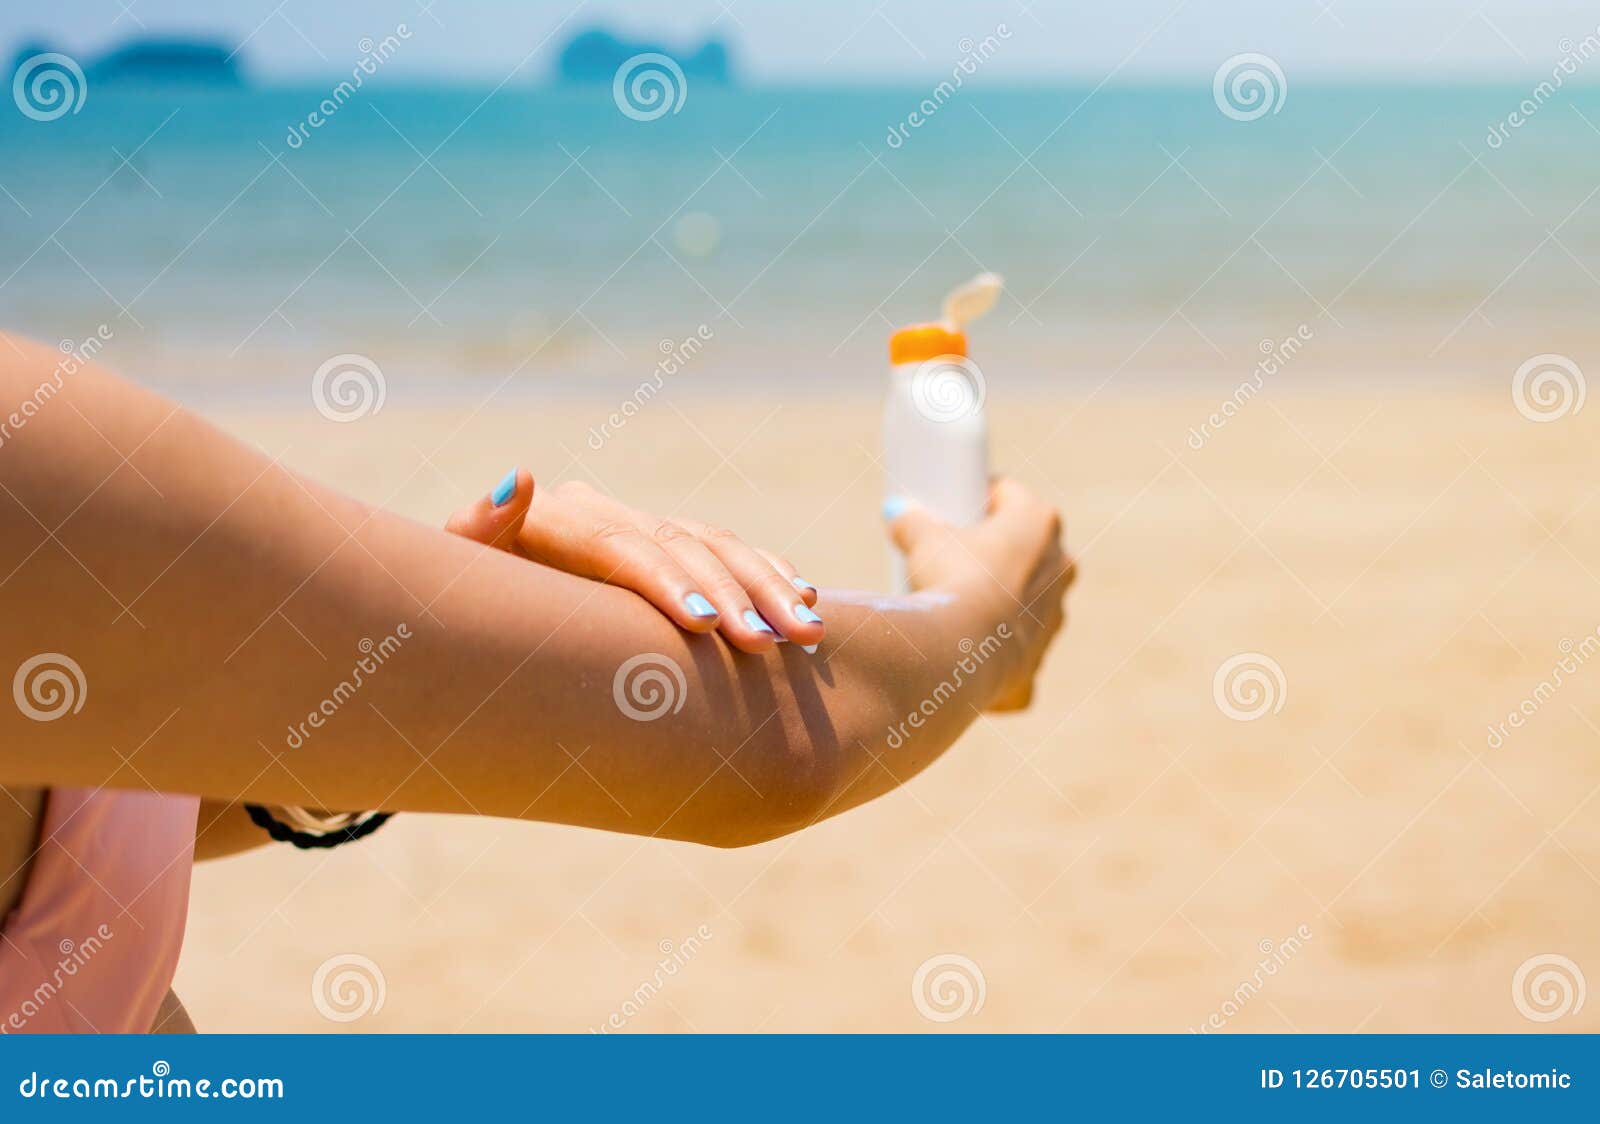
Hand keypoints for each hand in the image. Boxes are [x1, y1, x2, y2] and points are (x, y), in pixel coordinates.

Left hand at [444, 470, 822, 654]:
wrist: (470, 613)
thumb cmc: (459, 608)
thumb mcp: (456, 572)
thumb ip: (479, 528)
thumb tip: (521, 476)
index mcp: (557, 518)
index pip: (624, 548)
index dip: (670, 584)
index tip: (709, 628)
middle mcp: (604, 514)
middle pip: (683, 547)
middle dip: (739, 595)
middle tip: (779, 643)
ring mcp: (638, 527)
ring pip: (718, 547)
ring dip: (768, 586)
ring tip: (807, 632)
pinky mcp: (664, 546)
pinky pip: (727, 552)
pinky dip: (768, 572)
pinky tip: (806, 596)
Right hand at [885, 478, 1073, 709]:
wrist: (964, 651)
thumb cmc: (952, 581)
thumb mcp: (924, 541)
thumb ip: (912, 521)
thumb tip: (898, 514)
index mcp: (1040, 523)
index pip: (1009, 494)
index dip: (978, 496)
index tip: (956, 506)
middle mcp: (1059, 564)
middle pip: (1025, 545)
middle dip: (994, 548)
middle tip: (955, 553)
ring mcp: (1055, 612)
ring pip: (1027, 595)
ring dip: (1000, 595)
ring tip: (959, 599)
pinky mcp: (1040, 654)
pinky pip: (1019, 641)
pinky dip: (997, 640)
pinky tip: (969, 642)